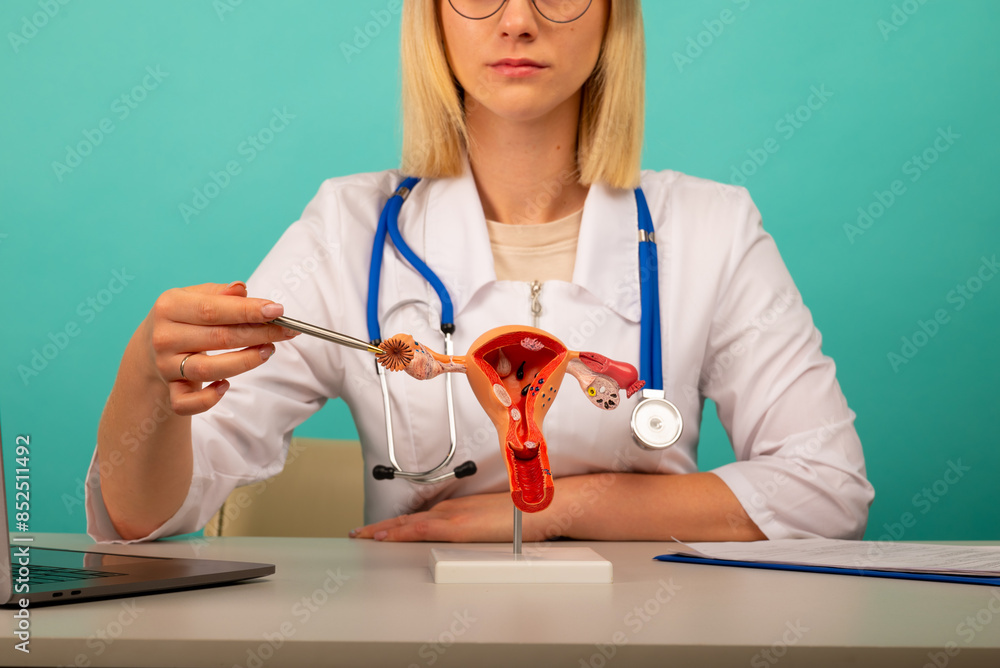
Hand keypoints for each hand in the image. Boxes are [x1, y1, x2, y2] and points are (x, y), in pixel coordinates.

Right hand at [144, 281, 298, 415]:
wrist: (149, 347)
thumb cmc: (184, 318)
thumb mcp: (194, 297)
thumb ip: (220, 294)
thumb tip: (241, 289)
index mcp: (170, 306)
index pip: (213, 309)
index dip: (248, 311)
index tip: (278, 311)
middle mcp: (165, 337)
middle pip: (219, 338)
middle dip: (259, 334)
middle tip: (287, 331)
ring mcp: (165, 366)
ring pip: (208, 370)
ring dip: (245, 362)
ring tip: (268, 351)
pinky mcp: (170, 390)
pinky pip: (187, 403)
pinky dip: (208, 399)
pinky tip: (226, 386)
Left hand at [350, 492, 535, 542]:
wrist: (540, 507)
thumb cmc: (523, 517)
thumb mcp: (494, 525)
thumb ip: (477, 531)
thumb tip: (470, 542)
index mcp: (458, 510)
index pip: (420, 518)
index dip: (397, 523)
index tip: (378, 529)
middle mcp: (451, 509)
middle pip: (409, 519)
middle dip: (382, 526)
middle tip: (359, 533)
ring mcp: (453, 516)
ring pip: (409, 523)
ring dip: (384, 530)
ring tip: (363, 536)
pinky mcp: (458, 526)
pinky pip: (421, 530)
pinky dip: (400, 532)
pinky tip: (385, 537)